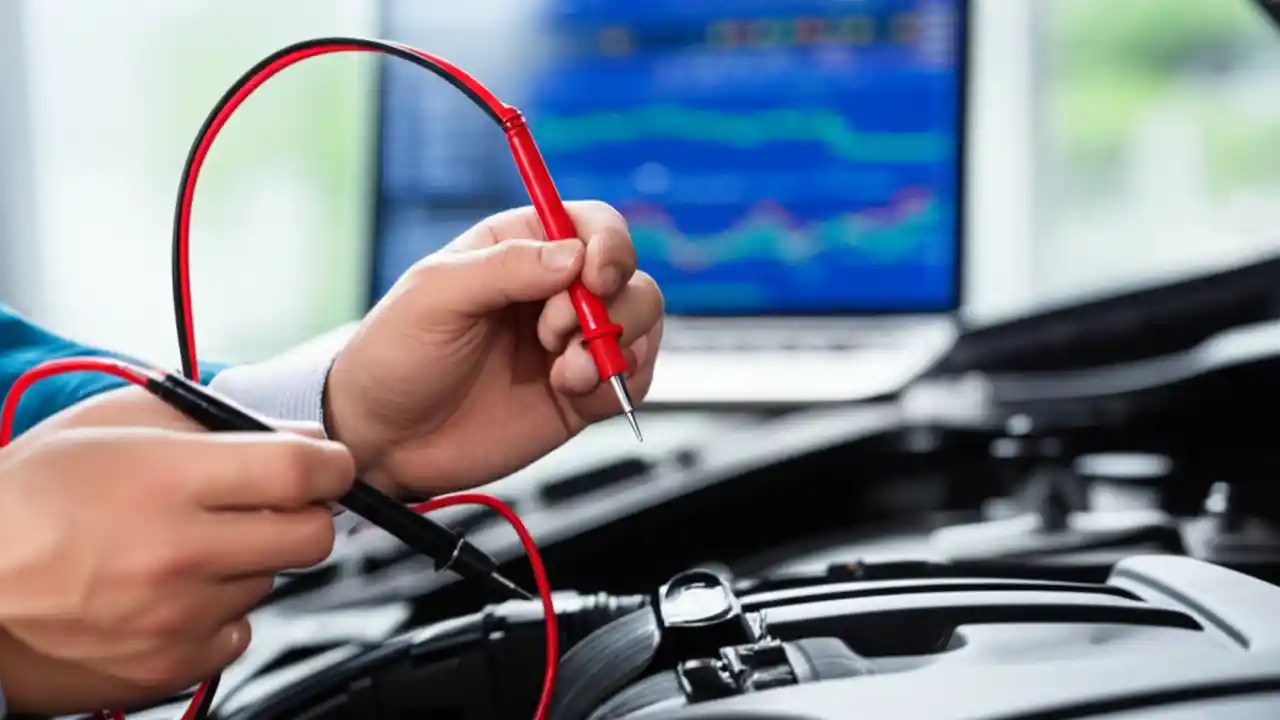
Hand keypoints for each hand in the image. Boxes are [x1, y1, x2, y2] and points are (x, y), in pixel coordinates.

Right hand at [0, 389, 354, 713]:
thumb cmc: (23, 504)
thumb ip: (205, 419)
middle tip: (274, 505)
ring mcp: (179, 617)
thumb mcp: (104, 427)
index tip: (331, 463)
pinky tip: (174, 593)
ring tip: (186, 548)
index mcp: (167, 483)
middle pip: (312, 535)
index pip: (303, 471)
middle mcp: (181, 554)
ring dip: (250, 561)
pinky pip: (239, 632)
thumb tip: (287, 429)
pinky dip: (221, 612)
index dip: (334, 462)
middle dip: (306, 513)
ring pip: (272, 581)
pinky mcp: (171, 665)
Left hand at [326, 200, 663, 496]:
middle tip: (558, 335)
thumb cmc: (395, 357)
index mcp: (520, 249)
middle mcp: (555, 291)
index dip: (609, 245)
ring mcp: (572, 343)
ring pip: (642, 324)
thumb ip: (504, 269)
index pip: (592, 225)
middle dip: (611, 306)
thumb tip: (572, 256)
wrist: (385, 441)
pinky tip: (573, 394)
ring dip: (617, 348)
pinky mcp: (582, 392)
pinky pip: (634, 379)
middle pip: (629, 276)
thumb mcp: (435, 297)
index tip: (596, 277)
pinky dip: (618, 386)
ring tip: (565, 373)